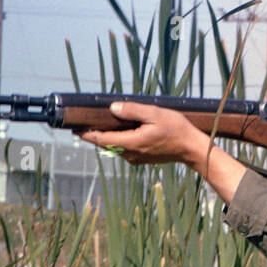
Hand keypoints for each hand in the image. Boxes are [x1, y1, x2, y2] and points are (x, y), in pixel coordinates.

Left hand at [77, 101, 207, 165]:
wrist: (191, 148)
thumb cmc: (176, 130)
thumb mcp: (155, 114)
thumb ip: (132, 110)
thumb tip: (113, 108)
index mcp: (131, 143)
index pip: (101, 139)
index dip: (87, 134)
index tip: (75, 128)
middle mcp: (130, 154)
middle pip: (105, 144)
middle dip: (94, 134)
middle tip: (83, 124)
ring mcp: (136, 158)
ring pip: (114, 147)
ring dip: (107, 137)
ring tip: (100, 125)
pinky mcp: (142, 158)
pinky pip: (124, 149)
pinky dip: (118, 140)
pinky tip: (120, 131)